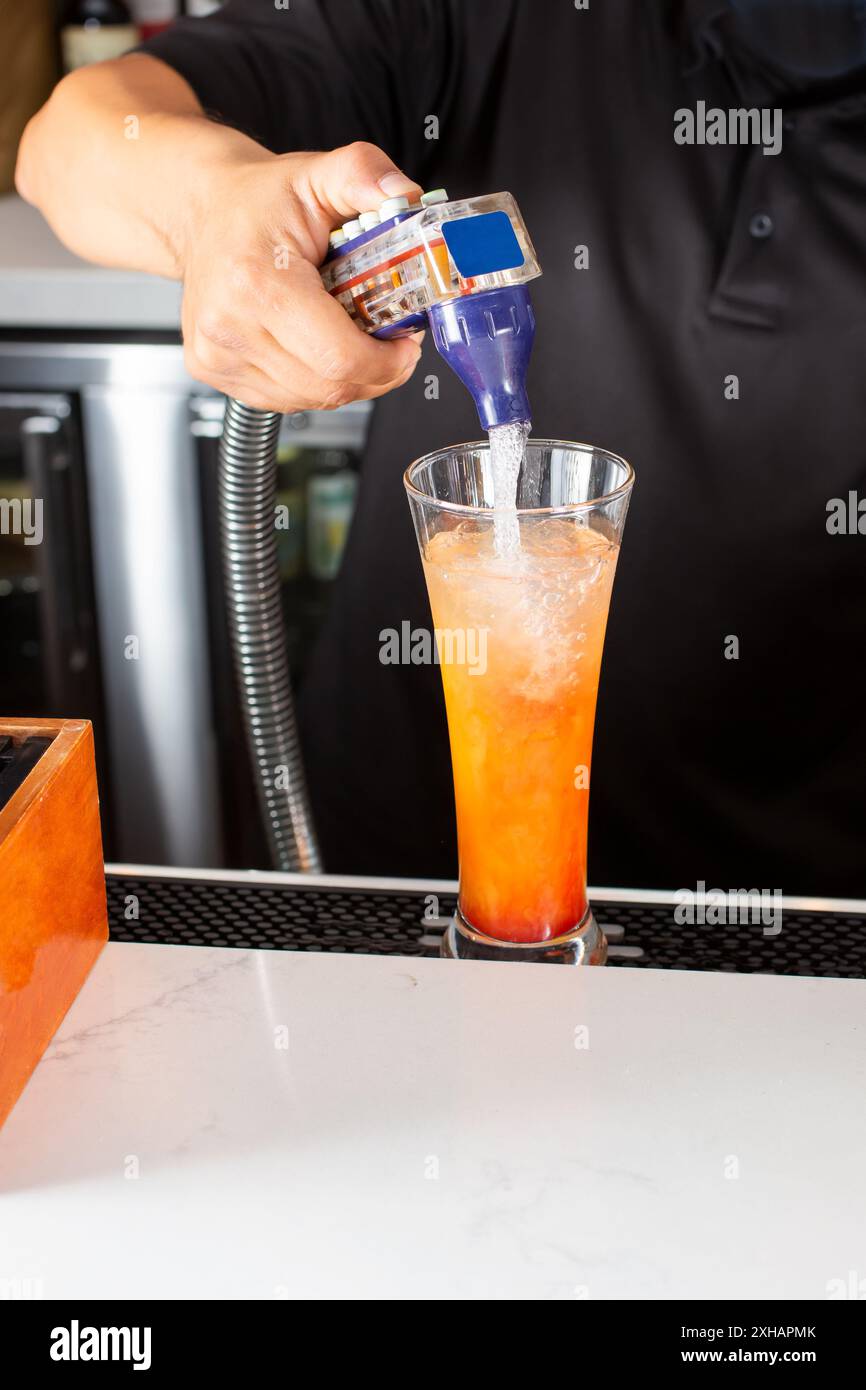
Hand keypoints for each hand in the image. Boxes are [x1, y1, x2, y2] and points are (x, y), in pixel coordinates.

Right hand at [177, 140, 423, 411]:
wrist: (203, 211)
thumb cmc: (258, 201)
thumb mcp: (318, 175)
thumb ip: (365, 175)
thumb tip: (406, 194)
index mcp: (256, 279)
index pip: (338, 357)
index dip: (385, 362)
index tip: (405, 345)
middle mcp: (228, 323)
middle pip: (329, 387)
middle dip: (374, 373)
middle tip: (390, 344)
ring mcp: (216, 353)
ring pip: (310, 399)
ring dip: (346, 380)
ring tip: (353, 340)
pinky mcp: (212, 369)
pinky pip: (285, 399)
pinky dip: (314, 383)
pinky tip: (317, 350)